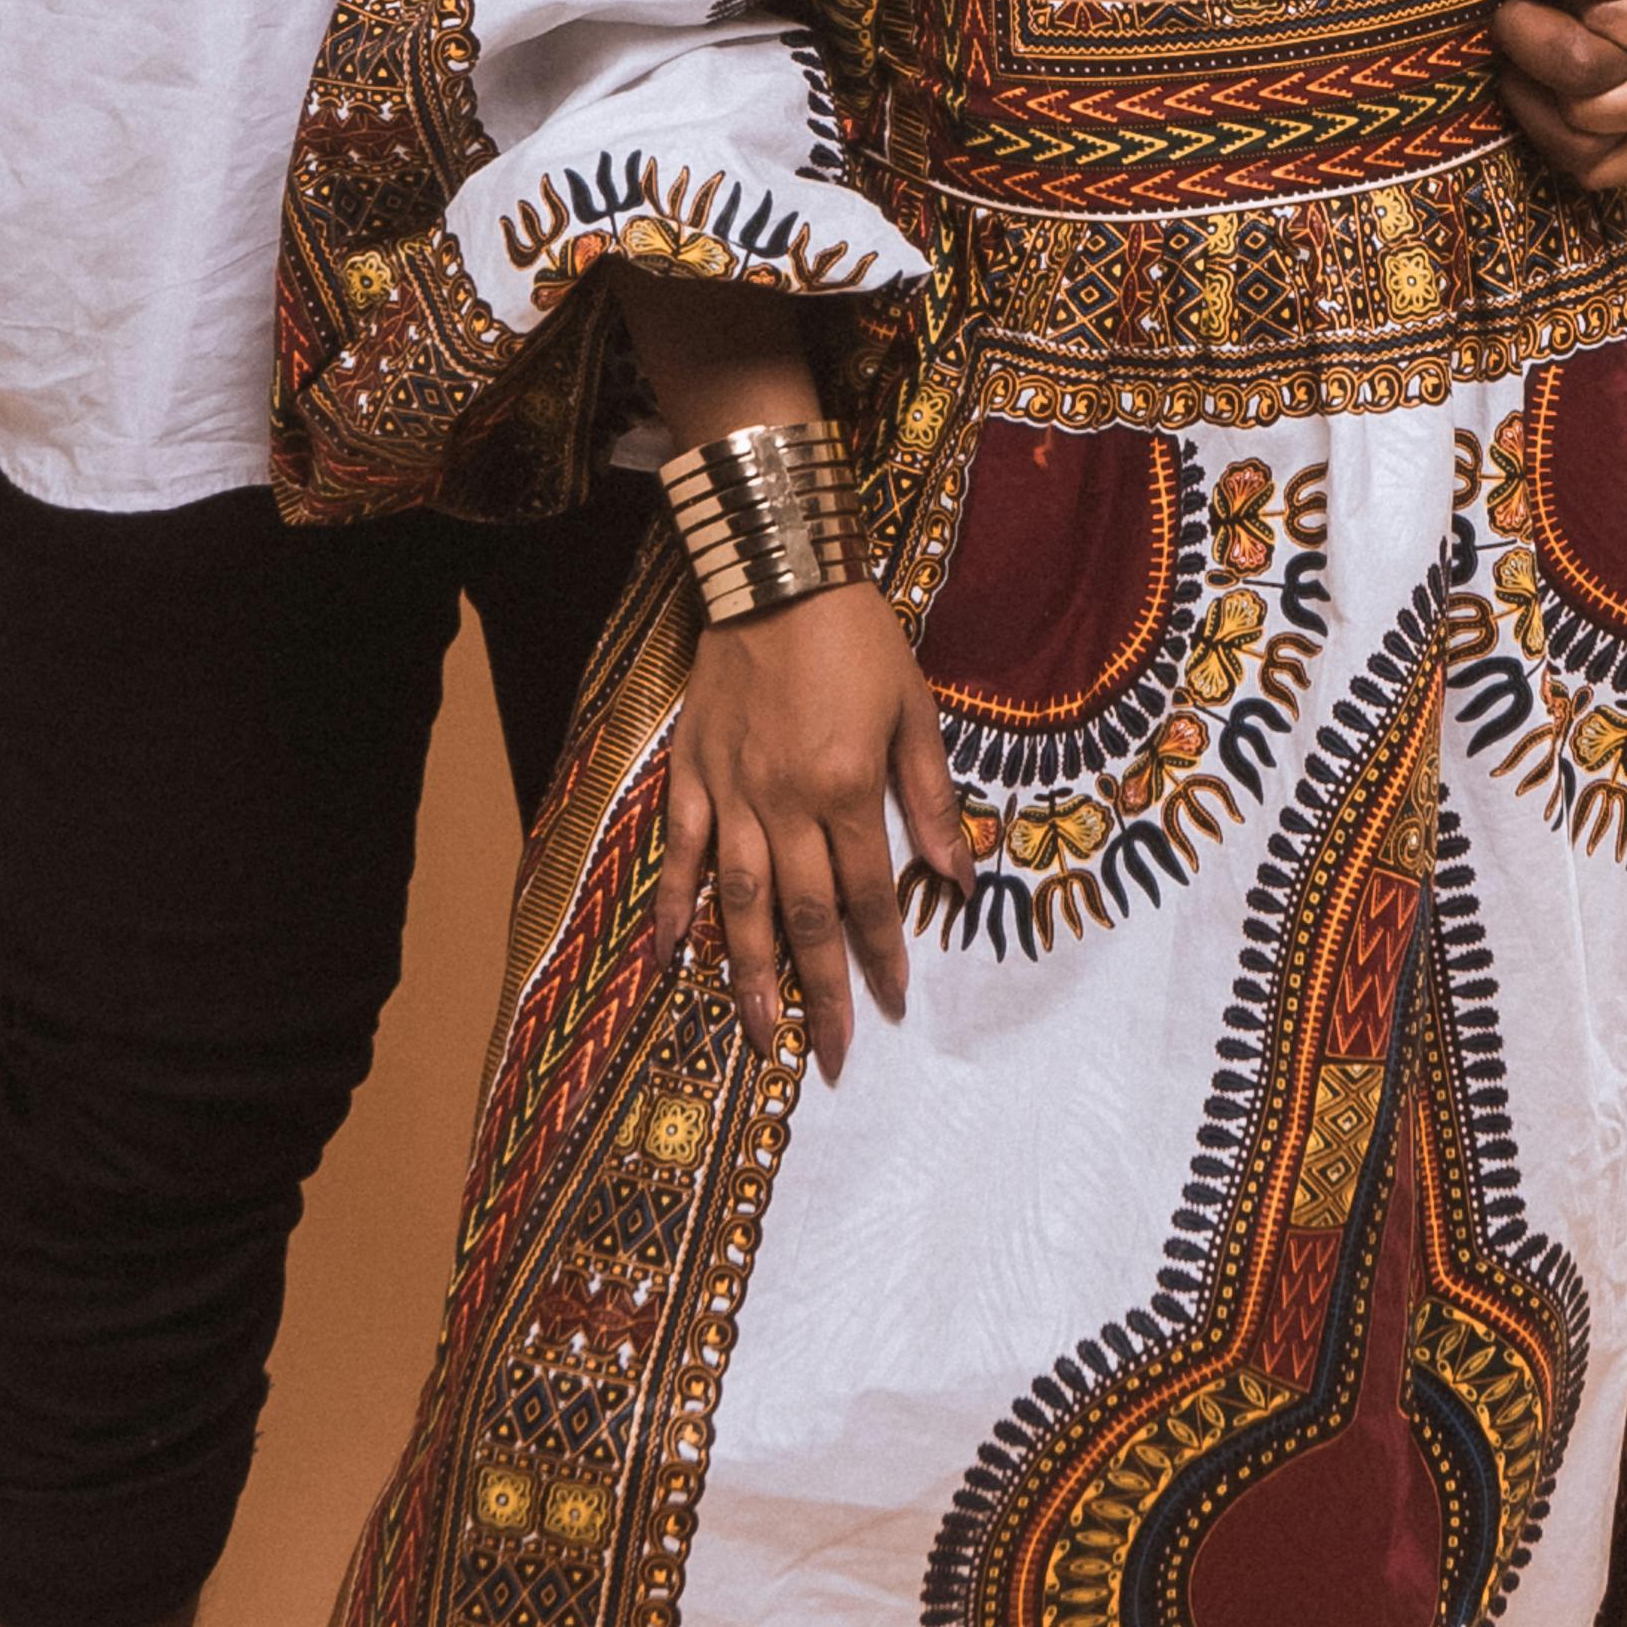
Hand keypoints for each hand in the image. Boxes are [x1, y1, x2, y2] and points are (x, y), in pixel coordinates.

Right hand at [649, 584, 972, 1083]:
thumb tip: (957, 876)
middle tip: (827, 1054)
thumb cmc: (856, 638)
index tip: (892, 1006)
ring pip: (737, 901)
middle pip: (802, 916)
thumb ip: (930, 798)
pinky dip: (674, 905)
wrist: (775, 571)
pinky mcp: (692, 772)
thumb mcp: (914, 711)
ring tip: (757, 1032)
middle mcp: (784, 802)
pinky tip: (669, 956)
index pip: (869, 895)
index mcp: (845, 788)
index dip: (882, 955)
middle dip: (819, 991)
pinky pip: (681, 851)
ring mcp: (731, 791)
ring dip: (747, 972)